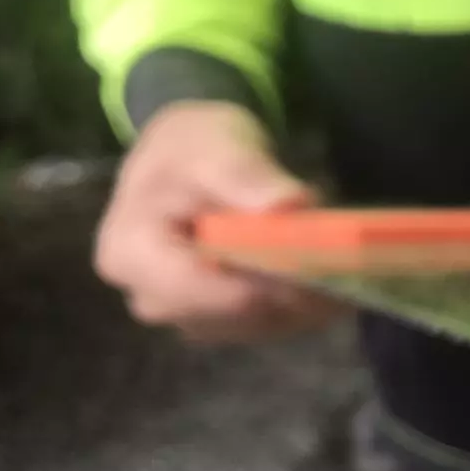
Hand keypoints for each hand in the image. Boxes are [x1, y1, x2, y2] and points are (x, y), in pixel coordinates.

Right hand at [94, 101, 344, 342]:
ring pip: (262, 325)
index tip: (314, 256)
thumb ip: (246, 174)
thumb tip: (291, 204)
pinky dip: (305, 305)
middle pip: (236, 314)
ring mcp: (187, 316)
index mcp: (131, 255)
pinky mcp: (220, 323)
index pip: (202, 293)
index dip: (263, 281)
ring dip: (306, 298)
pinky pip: (271, 325)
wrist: (186, 161)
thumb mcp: (215, 145)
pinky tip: (328, 274)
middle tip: (338, 254)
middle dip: (291, 287)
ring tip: (336, 257)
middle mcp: (152, 299)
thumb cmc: (191, 149)